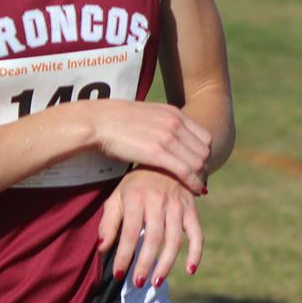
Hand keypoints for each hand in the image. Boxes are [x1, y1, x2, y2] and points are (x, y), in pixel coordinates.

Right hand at [87, 99, 211, 193]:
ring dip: (200, 176)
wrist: (97, 121)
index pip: (204, 137)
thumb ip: (160, 122)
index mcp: (173, 113)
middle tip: (198, 178)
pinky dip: (194, 182)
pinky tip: (196, 190)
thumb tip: (165, 132)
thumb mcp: (145, 114)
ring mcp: (167, 137)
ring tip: (195, 185)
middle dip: (204, 167)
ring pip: (198, 162)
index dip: (204, 154)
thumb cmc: (114, 120)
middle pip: (204, 151)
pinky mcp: (157, 152)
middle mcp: (174, 123)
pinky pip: (186, 171)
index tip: (198, 165)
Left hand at [97, 166, 203, 286]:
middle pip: (153, 238)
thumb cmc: (136, 184)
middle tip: (137, 283)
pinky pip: (197, 234)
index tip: (118, 273)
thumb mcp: (117, 196)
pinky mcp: (192, 210)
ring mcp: (177, 206)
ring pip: (175, 240)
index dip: (124, 254)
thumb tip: (102, 248)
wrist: (166, 159)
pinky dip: (196, 253)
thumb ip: (108, 221)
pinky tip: (190, 270)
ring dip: (167, 264)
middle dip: (145, 263)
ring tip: (156, 282)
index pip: (130, 232)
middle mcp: (158, 202)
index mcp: (135, 198)